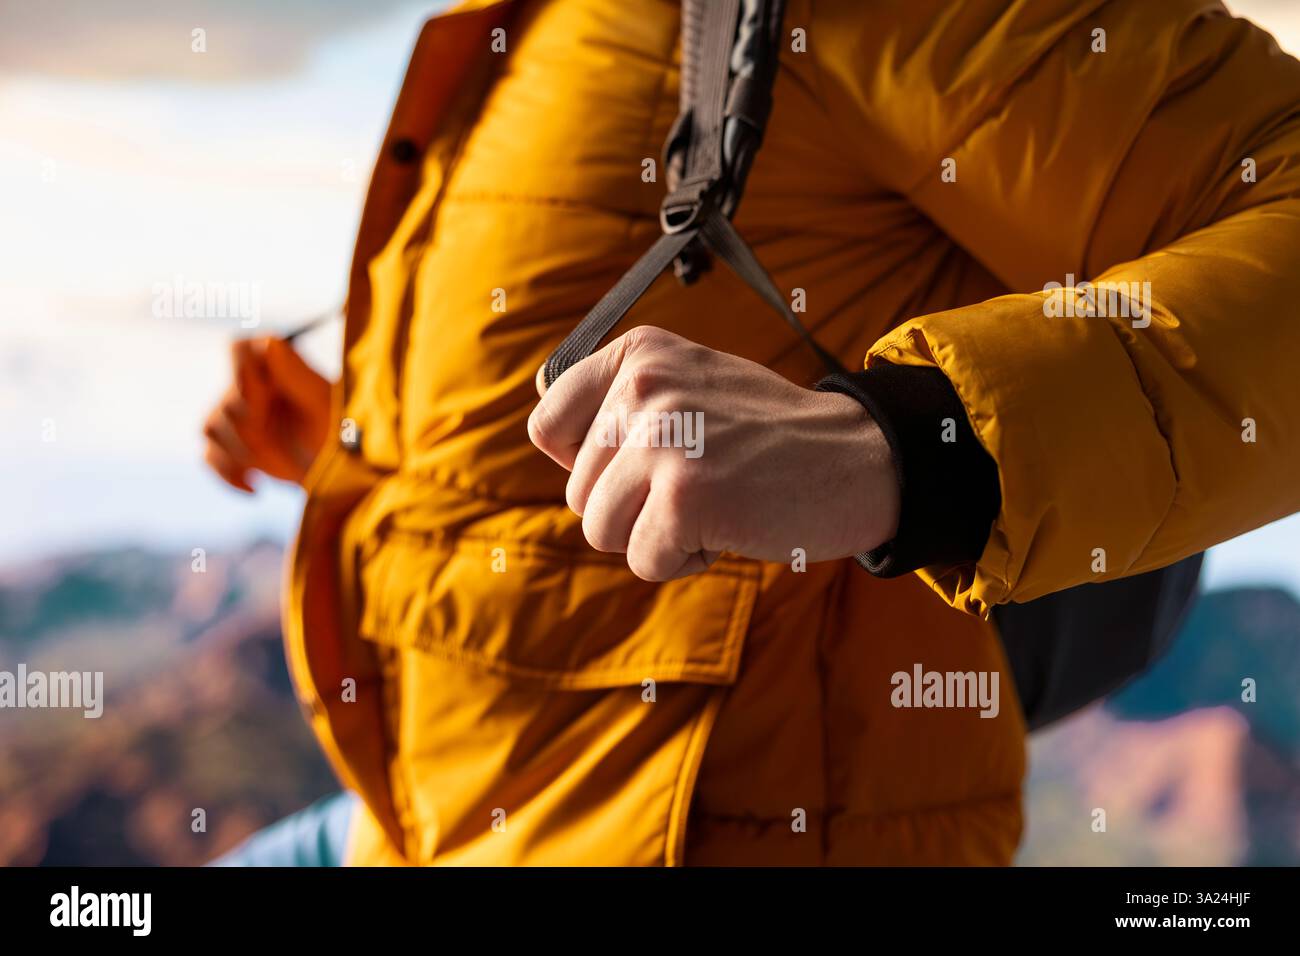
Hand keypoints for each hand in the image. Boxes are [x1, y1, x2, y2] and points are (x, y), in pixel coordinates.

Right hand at [202, 337, 331, 491]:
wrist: (340, 471)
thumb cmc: (340, 429)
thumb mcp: (323, 402)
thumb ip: (296, 373)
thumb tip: (269, 342)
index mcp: (275, 362)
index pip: (238, 348)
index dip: (243, 376)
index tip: (265, 401)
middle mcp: (251, 382)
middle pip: (226, 399)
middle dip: (254, 429)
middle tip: (289, 445)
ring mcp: (235, 412)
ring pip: (212, 427)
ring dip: (244, 453)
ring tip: (285, 467)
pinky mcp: (228, 443)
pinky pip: (209, 455)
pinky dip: (229, 474)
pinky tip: (256, 488)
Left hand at [528, 327, 899, 580]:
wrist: (860, 457)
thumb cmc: (768, 436)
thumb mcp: (689, 385)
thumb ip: (619, 403)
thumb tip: (545, 435)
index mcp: (638, 354)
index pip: (547, 428)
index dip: (588, 467)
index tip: (644, 464)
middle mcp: (644, 385)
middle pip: (578, 493)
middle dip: (633, 509)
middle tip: (703, 484)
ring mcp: (664, 438)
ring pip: (601, 531)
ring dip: (656, 536)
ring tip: (715, 503)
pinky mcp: (687, 495)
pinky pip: (643, 561)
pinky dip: (684, 562)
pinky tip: (731, 526)